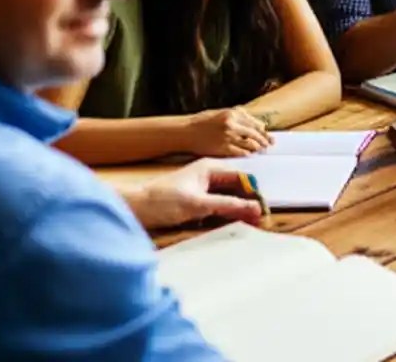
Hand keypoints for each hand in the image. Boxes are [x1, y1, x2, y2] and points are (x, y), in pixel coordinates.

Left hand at [125, 159, 263, 229]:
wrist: (132, 209)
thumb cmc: (161, 201)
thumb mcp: (199, 204)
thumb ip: (229, 206)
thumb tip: (256, 209)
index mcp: (210, 168)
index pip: (242, 178)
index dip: (253, 194)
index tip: (263, 211)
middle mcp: (207, 177)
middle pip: (236, 190)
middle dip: (246, 205)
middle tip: (258, 222)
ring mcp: (200, 191)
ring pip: (227, 201)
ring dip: (235, 213)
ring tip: (246, 226)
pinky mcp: (194, 204)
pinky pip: (216, 210)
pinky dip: (223, 218)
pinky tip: (228, 226)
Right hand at [183, 107, 271, 156]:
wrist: (186, 132)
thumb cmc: (203, 122)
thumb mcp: (221, 113)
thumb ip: (240, 116)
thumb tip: (259, 124)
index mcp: (232, 114)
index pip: (255, 123)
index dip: (263, 131)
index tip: (268, 135)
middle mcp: (232, 125)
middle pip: (255, 134)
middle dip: (264, 140)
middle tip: (269, 145)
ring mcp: (228, 137)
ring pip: (250, 145)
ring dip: (257, 148)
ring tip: (261, 150)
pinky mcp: (223, 149)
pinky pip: (241, 153)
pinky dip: (247, 154)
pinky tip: (249, 155)